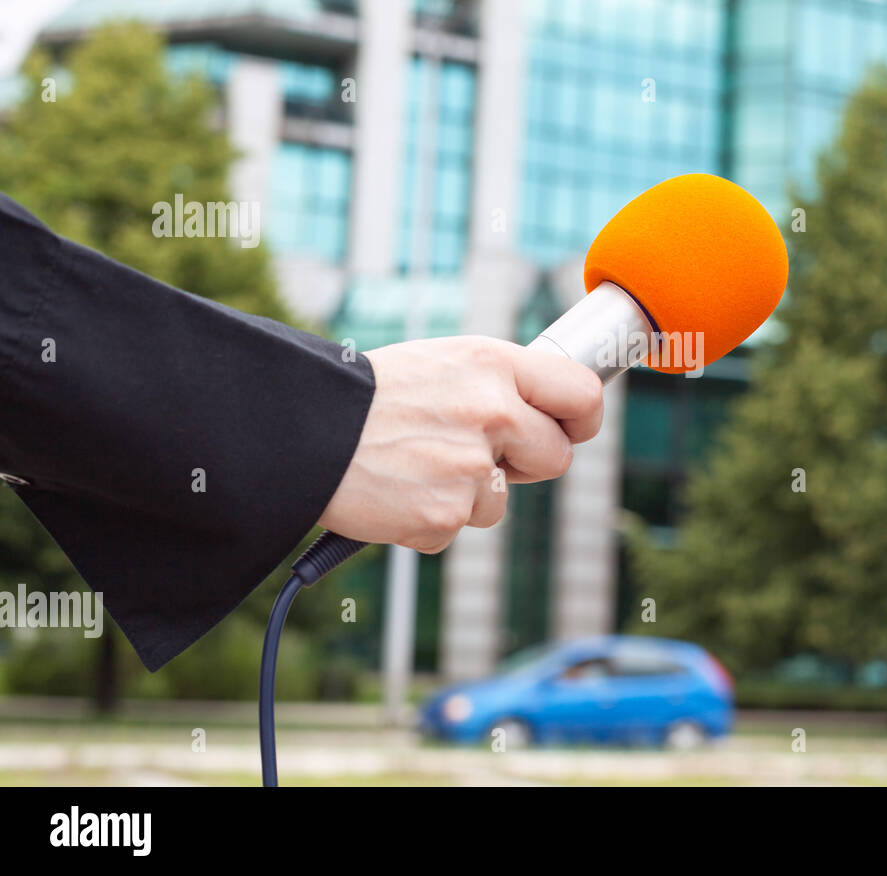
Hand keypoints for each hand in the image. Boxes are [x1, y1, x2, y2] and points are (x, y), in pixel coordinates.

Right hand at [318, 336, 602, 552]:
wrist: (300, 429)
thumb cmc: (372, 396)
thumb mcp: (445, 364)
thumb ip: (499, 385)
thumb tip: (549, 414)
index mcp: (494, 364)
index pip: (581, 393)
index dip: (581, 418)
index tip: (571, 428)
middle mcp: (492, 410)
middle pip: (556, 458)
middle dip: (524, 465)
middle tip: (475, 454)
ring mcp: (471, 465)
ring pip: (501, 501)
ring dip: (466, 495)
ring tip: (415, 465)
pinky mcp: (446, 512)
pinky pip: (457, 527)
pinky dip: (428, 519)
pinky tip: (396, 490)